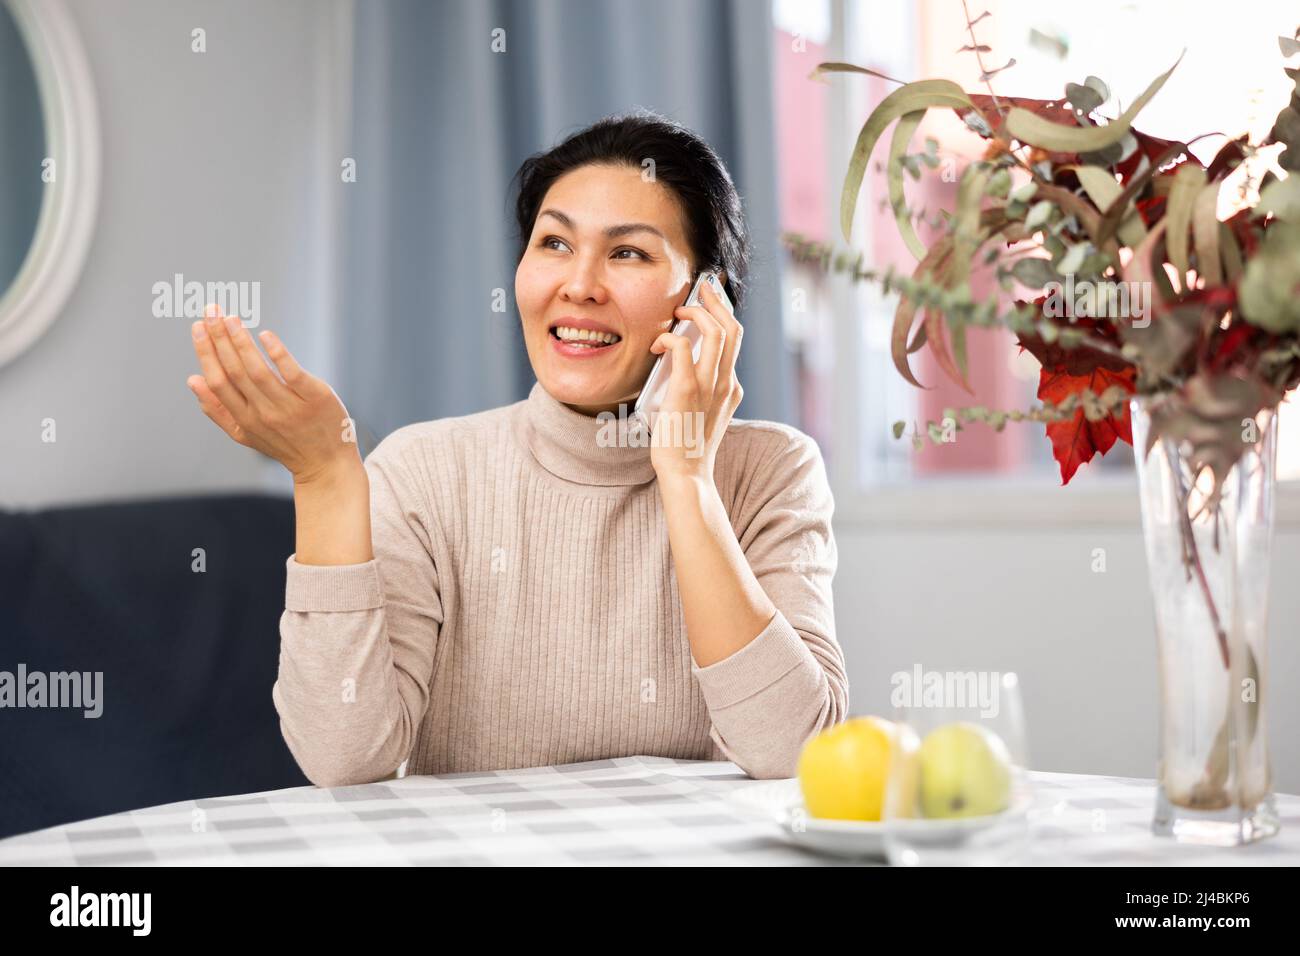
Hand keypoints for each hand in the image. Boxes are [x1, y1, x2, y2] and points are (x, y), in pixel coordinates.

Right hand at [186, 304, 360, 483]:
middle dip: (219, 339)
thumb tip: (192, 379)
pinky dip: (277, 354)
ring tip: (231, 317)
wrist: (327, 465)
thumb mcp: (246, 435)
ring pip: (258, 371)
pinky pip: (292, 374)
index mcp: (244, 420)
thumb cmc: (285, 444)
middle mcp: (264, 413)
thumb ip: (218, 410)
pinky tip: (265, 335)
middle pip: (235, 372)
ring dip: (241, 342)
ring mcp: (290, 406)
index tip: (197, 327)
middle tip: (211, 310)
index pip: (218, 382)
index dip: (205, 353)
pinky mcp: (315, 398)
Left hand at [647, 280, 743, 482]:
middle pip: (732, 327)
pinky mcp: (687, 390)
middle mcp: (726, 383)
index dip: (723, 313)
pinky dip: (670, 337)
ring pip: (716, 331)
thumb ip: (699, 388)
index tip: (709, 298)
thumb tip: (678, 362)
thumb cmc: (686, 446)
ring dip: (695, 313)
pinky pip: (683, 347)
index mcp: (731, 388)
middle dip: (716, 301)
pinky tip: (657, 344)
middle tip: (701, 288)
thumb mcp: (701, 413)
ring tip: (677, 313)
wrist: (686, 474)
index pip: (735, 339)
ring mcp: (710, 386)